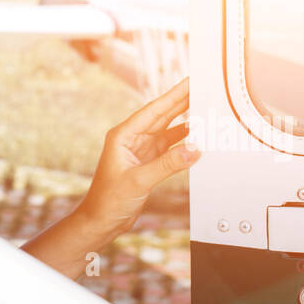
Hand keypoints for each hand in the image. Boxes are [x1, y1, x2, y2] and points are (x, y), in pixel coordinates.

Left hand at [76, 77, 197, 239]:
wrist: (101, 221)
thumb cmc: (109, 200)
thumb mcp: (139, 180)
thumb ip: (167, 165)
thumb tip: (195, 150)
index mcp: (123, 135)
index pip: (153, 110)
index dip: (173, 96)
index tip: (189, 82)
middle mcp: (131, 139)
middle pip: (161, 116)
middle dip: (181, 102)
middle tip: (201, 87)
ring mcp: (140, 150)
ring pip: (166, 130)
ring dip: (184, 120)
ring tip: (202, 106)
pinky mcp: (147, 163)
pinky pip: (168, 147)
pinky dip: (182, 142)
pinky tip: (194, 135)